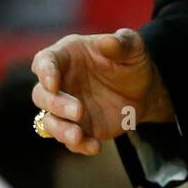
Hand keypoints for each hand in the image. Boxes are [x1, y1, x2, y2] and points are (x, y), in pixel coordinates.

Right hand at [30, 29, 174, 155]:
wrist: (145, 91)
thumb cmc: (133, 62)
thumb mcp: (134, 48)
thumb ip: (122, 42)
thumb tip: (108, 41)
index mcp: (67, 56)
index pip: (45, 61)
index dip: (45, 72)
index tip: (53, 83)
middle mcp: (61, 82)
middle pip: (41, 95)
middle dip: (55, 104)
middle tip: (78, 111)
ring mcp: (65, 108)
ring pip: (48, 121)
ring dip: (60, 130)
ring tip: (77, 136)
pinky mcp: (77, 127)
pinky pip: (69, 140)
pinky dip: (79, 145)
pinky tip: (94, 146)